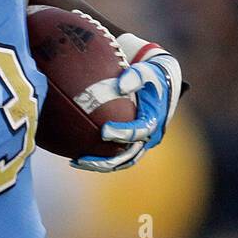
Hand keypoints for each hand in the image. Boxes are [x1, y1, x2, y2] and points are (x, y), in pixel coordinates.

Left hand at [71, 33, 182, 172]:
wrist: (160, 88)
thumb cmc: (149, 78)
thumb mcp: (146, 72)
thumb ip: (134, 77)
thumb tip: (119, 86)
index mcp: (153, 121)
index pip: (138, 131)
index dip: (122, 133)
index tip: (103, 131)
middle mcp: (148, 138)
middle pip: (127, 156)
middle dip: (105, 160)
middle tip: (83, 158)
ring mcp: (141, 145)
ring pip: (121, 161)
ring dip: (100, 164)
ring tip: (77, 162)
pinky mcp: (132, 146)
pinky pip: (116, 157)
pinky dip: (100, 159)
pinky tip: (79, 157)